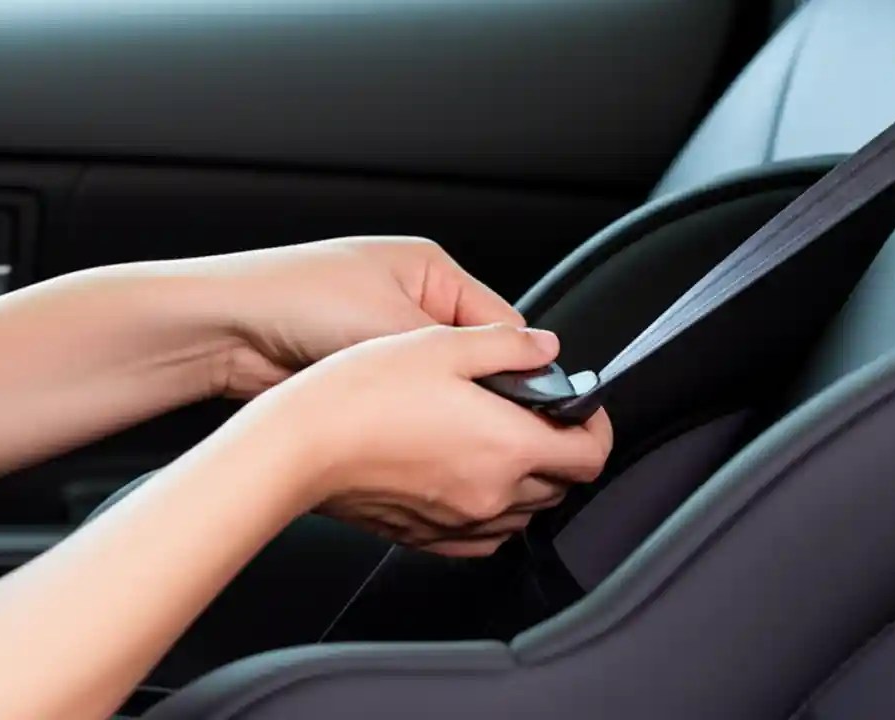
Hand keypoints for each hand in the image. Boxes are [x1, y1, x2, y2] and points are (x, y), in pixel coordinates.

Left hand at [165, 236, 523, 397]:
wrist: (223, 329)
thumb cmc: (298, 297)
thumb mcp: (395, 322)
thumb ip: (462, 347)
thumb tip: (526, 364)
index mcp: (431, 271)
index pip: (499, 325)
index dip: (511, 365)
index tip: (520, 404)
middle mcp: (411, 302)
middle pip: (469, 359)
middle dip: (466, 387)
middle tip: (466, 414)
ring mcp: (382, 339)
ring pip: (434, 387)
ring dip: (429, 403)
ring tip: (423, 418)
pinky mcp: (358, 375)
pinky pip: (400, 401)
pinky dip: (401, 415)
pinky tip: (397, 426)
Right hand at [210, 323, 612, 556]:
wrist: (299, 447)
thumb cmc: (362, 392)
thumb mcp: (442, 345)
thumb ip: (507, 346)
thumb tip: (546, 349)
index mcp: (510, 444)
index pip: (592, 454)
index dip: (596, 428)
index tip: (582, 410)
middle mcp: (494, 492)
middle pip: (563, 485)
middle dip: (562, 451)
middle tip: (536, 416)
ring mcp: (462, 521)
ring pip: (526, 512)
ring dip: (529, 481)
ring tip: (499, 443)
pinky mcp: (430, 536)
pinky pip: (486, 536)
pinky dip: (494, 511)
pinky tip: (471, 479)